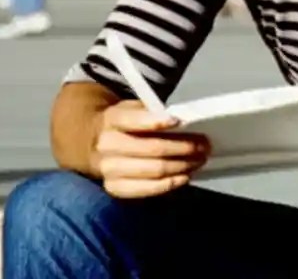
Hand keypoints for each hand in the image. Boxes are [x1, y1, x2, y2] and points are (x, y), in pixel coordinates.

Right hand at [94, 100, 209, 198]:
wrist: (93, 142)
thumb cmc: (124, 124)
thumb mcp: (132, 109)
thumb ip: (152, 113)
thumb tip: (182, 122)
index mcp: (111, 119)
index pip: (134, 120)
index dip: (157, 122)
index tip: (179, 121)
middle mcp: (107, 145)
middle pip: (152, 148)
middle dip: (183, 147)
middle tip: (204, 146)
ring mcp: (108, 169)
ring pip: (154, 170)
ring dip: (182, 166)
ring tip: (199, 160)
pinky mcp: (114, 188)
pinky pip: (147, 189)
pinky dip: (169, 184)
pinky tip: (184, 177)